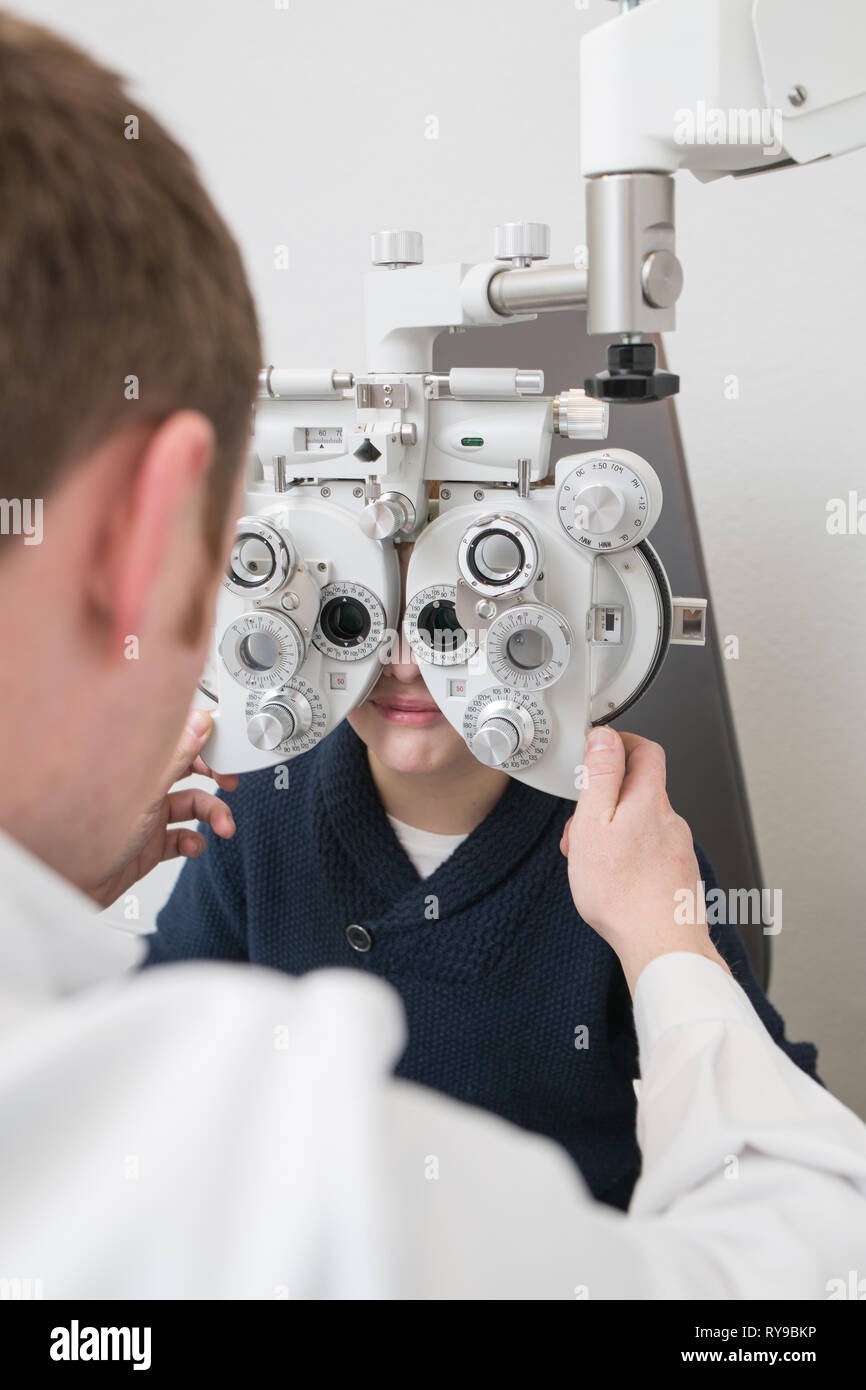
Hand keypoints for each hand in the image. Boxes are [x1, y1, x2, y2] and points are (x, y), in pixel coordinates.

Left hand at [85, 709, 237, 908]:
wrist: (67, 882)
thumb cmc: (88, 834)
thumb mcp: (145, 794)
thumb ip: (176, 759)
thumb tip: (199, 723)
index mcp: (139, 767)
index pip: (178, 743)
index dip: (204, 742)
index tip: (225, 747)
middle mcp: (143, 789)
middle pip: (188, 772)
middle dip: (214, 776)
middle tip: (230, 781)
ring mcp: (147, 818)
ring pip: (190, 808)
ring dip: (213, 815)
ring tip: (224, 827)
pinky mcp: (149, 846)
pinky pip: (180, 839)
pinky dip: (193, 842)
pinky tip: (193, 846)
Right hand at [560, 727, 727, 994]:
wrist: (661, 945)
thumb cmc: (622, 893)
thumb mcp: (594, 824)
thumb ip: (600, 777)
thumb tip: (604, 738)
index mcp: (649, 800)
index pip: (645, 749)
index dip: (622, 742)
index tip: (599, 751)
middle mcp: (670, 819)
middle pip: (640, 788)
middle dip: (607, 797)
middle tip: (582, 819)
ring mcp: (677, 847)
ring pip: (641, 822)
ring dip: (614, 830)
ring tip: (590, 858)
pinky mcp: (678, 873)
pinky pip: (649, 850)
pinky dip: (628, 854)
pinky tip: (612, 878)